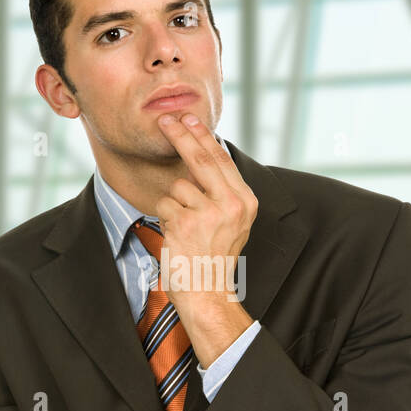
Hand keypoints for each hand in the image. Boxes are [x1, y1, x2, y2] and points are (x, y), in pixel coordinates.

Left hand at [152, 113, 257, 362]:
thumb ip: (224, 192)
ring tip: (185, 228)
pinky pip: (164, 204)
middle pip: (201, 159)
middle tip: (165, 119)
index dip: (203, 136)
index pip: (222, 160)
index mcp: (245, 201)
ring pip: (178, 187)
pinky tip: (177, 235)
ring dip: (174, 203)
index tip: (190, 119)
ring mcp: (208, 213)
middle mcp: (231, 204)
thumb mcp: (232, 222)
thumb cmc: (214, 256)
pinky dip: (165, 217)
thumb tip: (205, 154)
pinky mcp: (185, 222)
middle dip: (181, 136)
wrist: (207, 291)